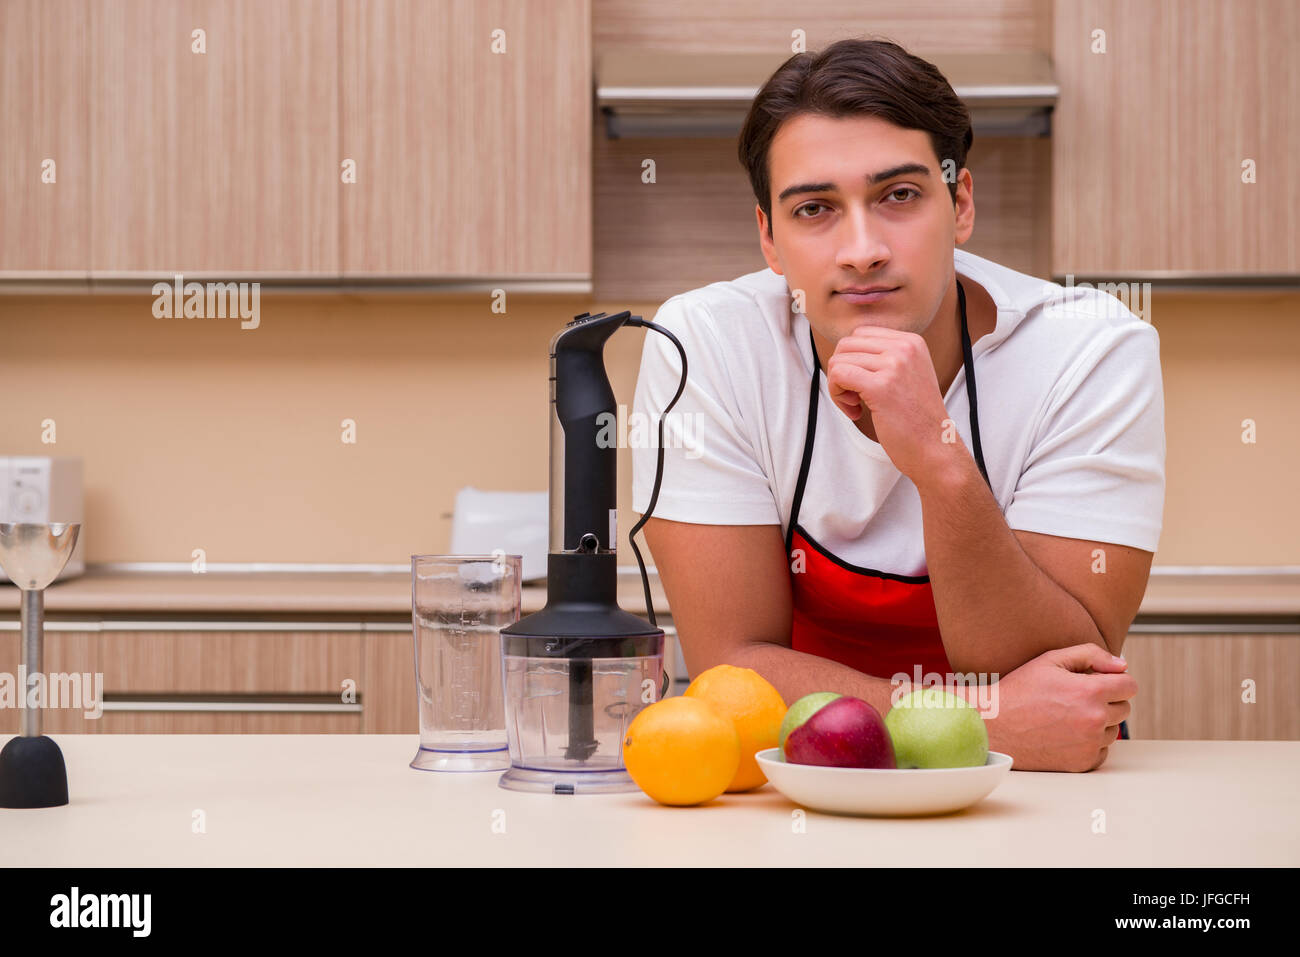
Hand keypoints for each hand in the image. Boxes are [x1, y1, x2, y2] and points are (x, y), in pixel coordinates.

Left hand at [825, 325, 953, 479]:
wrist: (936, 448)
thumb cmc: (917, 420)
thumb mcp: (908, 375)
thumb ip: (884, 358)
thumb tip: (844, 351)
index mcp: (911, 341)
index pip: (861, 334)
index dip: (852, 359)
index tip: (862, 384)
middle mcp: (904, 347)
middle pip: (846, 345)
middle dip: (841, 371)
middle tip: (854, 397)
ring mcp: (893, 365)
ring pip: (838, 361)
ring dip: (838, 387)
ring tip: (856, 406)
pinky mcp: (881, 386)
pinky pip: (838, 376)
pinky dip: (837, 395)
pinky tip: (855, 411)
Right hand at [956, 642, 1135, 771]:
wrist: (995, 726)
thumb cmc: (1019, 690)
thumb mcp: (1051, 660)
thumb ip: (1091, 655)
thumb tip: (1123, 665)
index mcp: (1090, 692)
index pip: (1130, 685)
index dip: (1115, 680)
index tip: (1099, 681)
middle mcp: (1094, 719)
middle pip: (1124, 708)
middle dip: (1107, 700)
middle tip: (1076, 698)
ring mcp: (1089, 744)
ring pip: (1113, 730)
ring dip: (1099, 722)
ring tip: (1068, 716)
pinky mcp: (1082, 763)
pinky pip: (1102, 750)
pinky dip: (1090, 743)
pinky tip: (1066, 733)